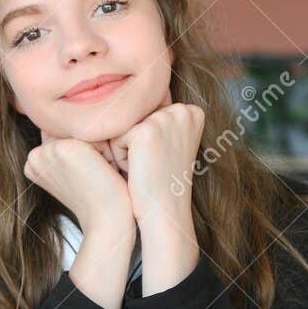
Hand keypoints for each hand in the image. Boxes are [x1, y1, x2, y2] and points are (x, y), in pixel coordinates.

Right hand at [23, 131, 133, 239]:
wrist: (107, 222)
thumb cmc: (99, 198)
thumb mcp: (76, 172)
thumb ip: (67, 147)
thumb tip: (75, 121)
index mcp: (34, 162)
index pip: (65, 135)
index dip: (85, 150)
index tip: (88, 176)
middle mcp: (35, 155)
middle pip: (73, 129)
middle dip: (91, 146)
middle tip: (95, 175)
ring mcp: (47, 151)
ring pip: (83, 129)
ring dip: (99, 146)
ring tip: (100, 172)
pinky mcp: (64, 148)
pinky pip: (95, 131)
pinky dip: (107, 148)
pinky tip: (104, 169)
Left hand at [110, 95, 204, 231]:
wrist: (164, 211)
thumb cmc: (162, 182)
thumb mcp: (168, 144)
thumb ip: (159, 119)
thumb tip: (131, 96)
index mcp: (192, 110)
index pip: (149, 112)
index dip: (147, 139)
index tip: (162, 159)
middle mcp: (182, 109)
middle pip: (135, 116)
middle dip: (135, 142)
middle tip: (152, 166)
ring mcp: (164, 118)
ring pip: (124, 126)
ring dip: (126, 150)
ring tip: (145, 168)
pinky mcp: (145, 131)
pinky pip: (115, 138)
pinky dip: (120, 157)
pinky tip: (137, 171)